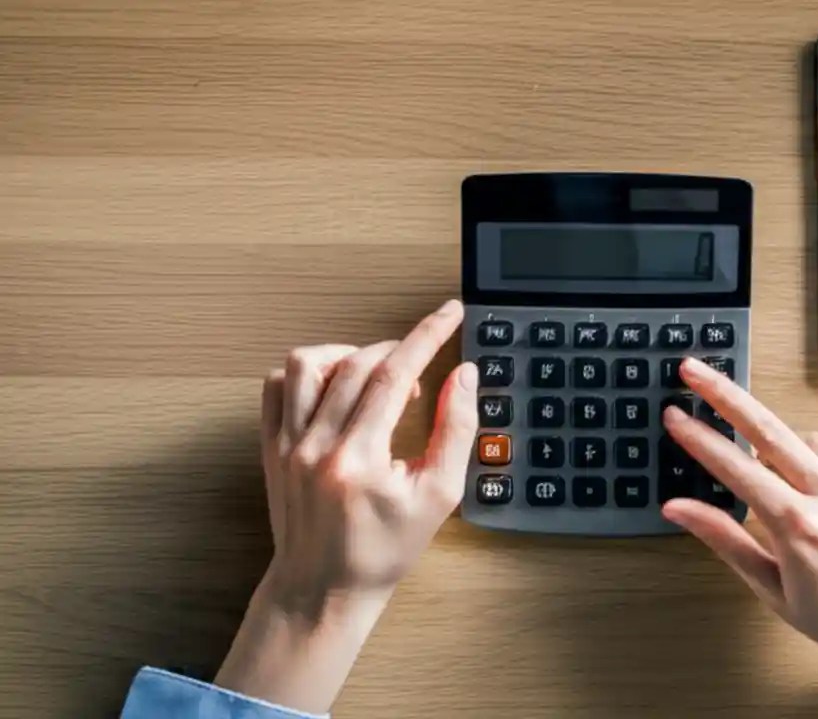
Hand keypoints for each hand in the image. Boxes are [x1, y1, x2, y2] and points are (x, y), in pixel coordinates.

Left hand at [215, 300, 477, 713]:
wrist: (324, 587)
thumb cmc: (383, 549)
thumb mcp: (439, 496)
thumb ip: (456, 431)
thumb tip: (464, 376)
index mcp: (360, 460)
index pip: (395, 374)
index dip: (427, 336)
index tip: (448, 313)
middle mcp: (316, 446)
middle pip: (358, 364)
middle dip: (398, 350)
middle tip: (421, 368)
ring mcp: (286, 444)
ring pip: (308, 363)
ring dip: (348, 354)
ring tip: (373, 376)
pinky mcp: (269, 446)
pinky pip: (277, 385)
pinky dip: (307, 371)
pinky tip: (334, 387)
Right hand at [662, 358, 817, 718]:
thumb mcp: (770, 588)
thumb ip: (724, 540)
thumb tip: (680, 509)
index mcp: (799, 528)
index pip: (736, 469)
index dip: (700, 440)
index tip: (676, 417)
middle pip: (768, 429)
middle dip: (726, 394)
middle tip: (696, 370)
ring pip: (800, 437)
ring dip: (769, 436)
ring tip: (749, 453)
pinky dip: (806, 450)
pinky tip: (794, 468)